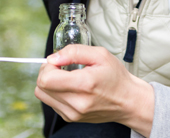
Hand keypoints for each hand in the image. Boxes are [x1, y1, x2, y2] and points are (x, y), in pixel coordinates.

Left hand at [34, 45, 153, 135]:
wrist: (128, 101)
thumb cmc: (116, 77)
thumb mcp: (100, 55)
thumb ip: (74, 51)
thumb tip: (53, 58)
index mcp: (84, 85)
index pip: (46, 80)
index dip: (47, 67)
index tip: (58, 62)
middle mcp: (77, 103)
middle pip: (41, 88)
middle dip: (47, 73)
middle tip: (61, 67)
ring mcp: (73, 114)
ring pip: (42, 96)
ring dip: (49, 83)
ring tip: (65, 77)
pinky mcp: (70, 118)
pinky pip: (51, 102)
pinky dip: (55, 92)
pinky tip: (70, 87)